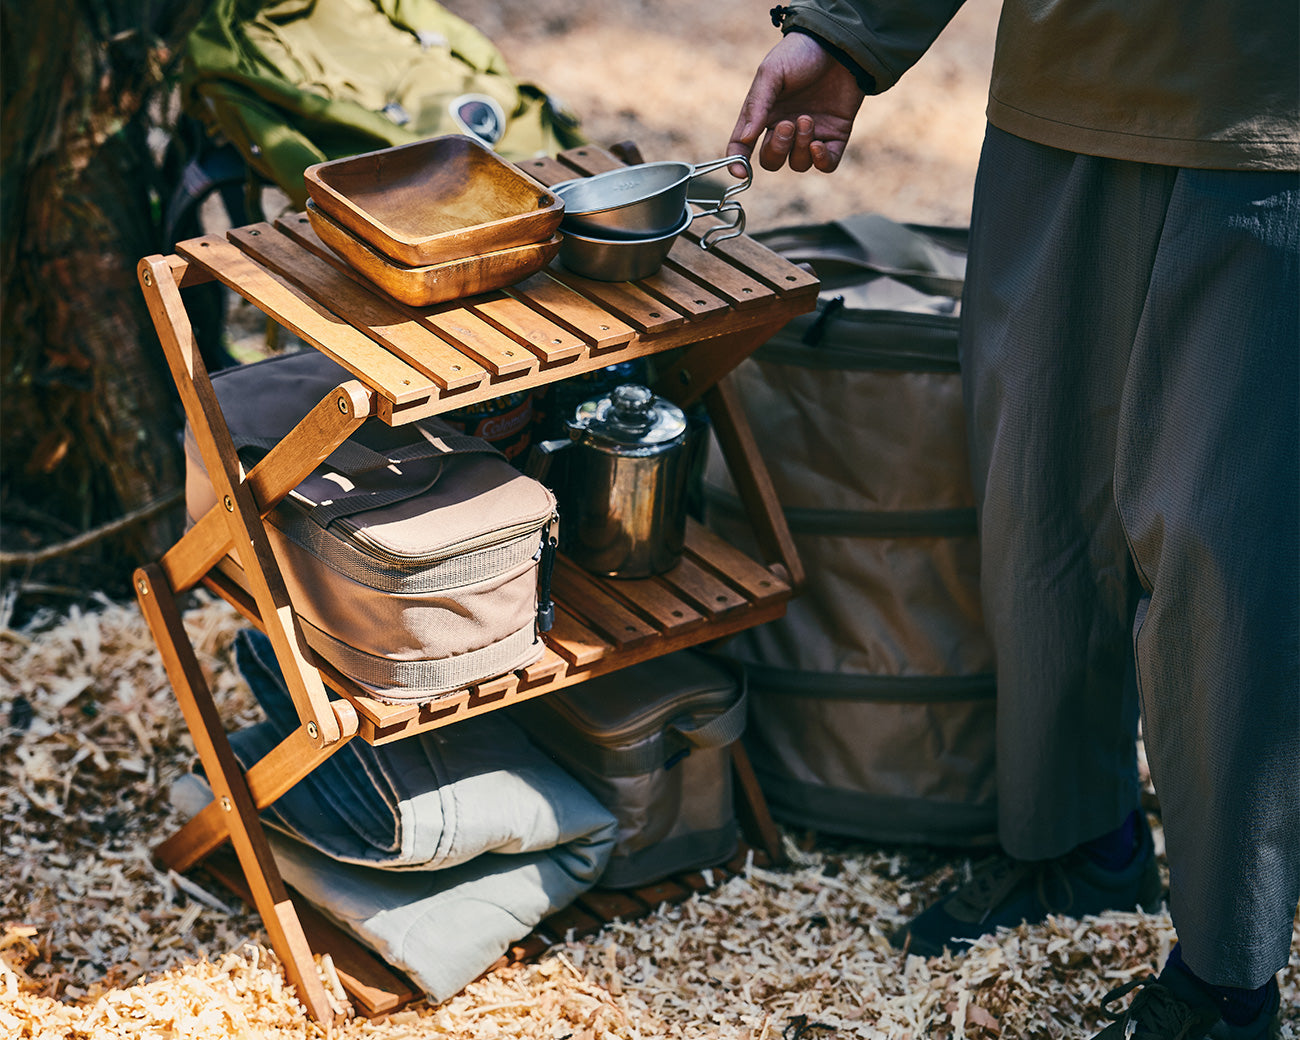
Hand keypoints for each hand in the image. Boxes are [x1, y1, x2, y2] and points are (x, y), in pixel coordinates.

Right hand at [727, 31, 864, 175]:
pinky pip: (826, 165)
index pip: (743, 146)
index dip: (738, 162)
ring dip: (800, 147)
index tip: (741, 172)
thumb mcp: (771, 73)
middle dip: (777, 149)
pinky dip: (821, 161)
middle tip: (788, 124)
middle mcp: (784, 128)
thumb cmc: (800, 53)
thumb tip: (746, 139)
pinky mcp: (835, 136)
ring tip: (807, 119)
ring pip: (798, 163)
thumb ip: (757, 106)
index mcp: (763, 114)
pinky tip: (819, 144)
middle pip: (772, 160)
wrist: (840, 43)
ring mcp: (809, 134)